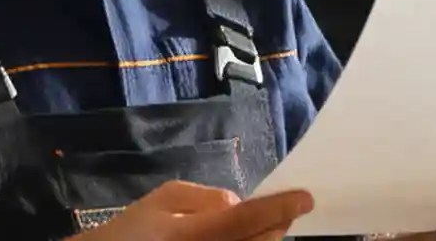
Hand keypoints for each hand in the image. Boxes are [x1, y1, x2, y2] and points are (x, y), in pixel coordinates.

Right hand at [68, 181, 314, 240]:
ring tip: (271, 226)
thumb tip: (238, 203)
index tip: (306, 198)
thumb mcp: (160, 201)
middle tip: (290, 212)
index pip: (244, 219)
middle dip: (278, 227)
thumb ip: (202, 197)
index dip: (278, 208)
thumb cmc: (129, 233)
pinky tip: (251, 237)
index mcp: (190, 234)